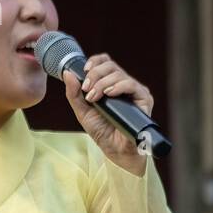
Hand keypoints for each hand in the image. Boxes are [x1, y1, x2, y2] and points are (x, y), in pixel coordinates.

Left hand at [64, 53, 154, 170]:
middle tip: (86, 90)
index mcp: (110, 84)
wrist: (115, 151)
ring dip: (102, 83)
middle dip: (95, 75)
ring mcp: (134, 91)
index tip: (84, 70)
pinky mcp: (144, 99)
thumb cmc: (102, 132)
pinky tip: (109, 94)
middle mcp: (124, 85)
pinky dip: (118, 86)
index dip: (95, 62)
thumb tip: (67, 73)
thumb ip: (74, 94)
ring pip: (119, 74)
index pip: (105, 63)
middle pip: (110, 66)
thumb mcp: (83, 112)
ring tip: (94, 97)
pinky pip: (131, 84)